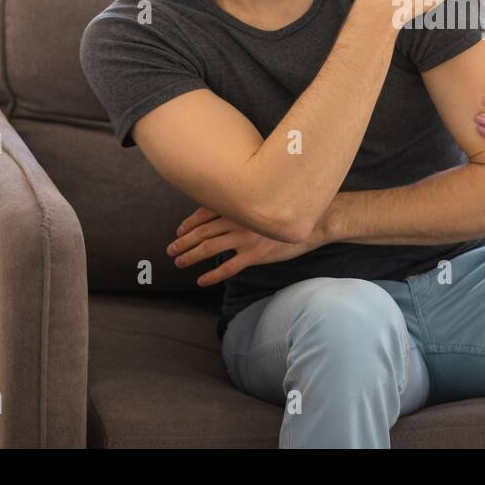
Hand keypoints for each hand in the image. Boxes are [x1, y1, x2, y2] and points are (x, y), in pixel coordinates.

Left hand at [167, 206, 321, 285]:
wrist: (313, 223)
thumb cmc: (290, 211)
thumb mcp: (265, 203)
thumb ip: (245, 207)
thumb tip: (226, 210)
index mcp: (240, 206)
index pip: (205, 213)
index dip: (189, 223)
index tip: (179, 230)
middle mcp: (239, 220)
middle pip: (203, 232)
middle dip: (183, 241)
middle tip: (171, 249)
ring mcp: (246, 239)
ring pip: (210, 249)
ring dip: (191, 256)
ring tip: (179, 262)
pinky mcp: (255, 255)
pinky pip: (228, 268)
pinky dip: (212, 275)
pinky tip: (201, 280)